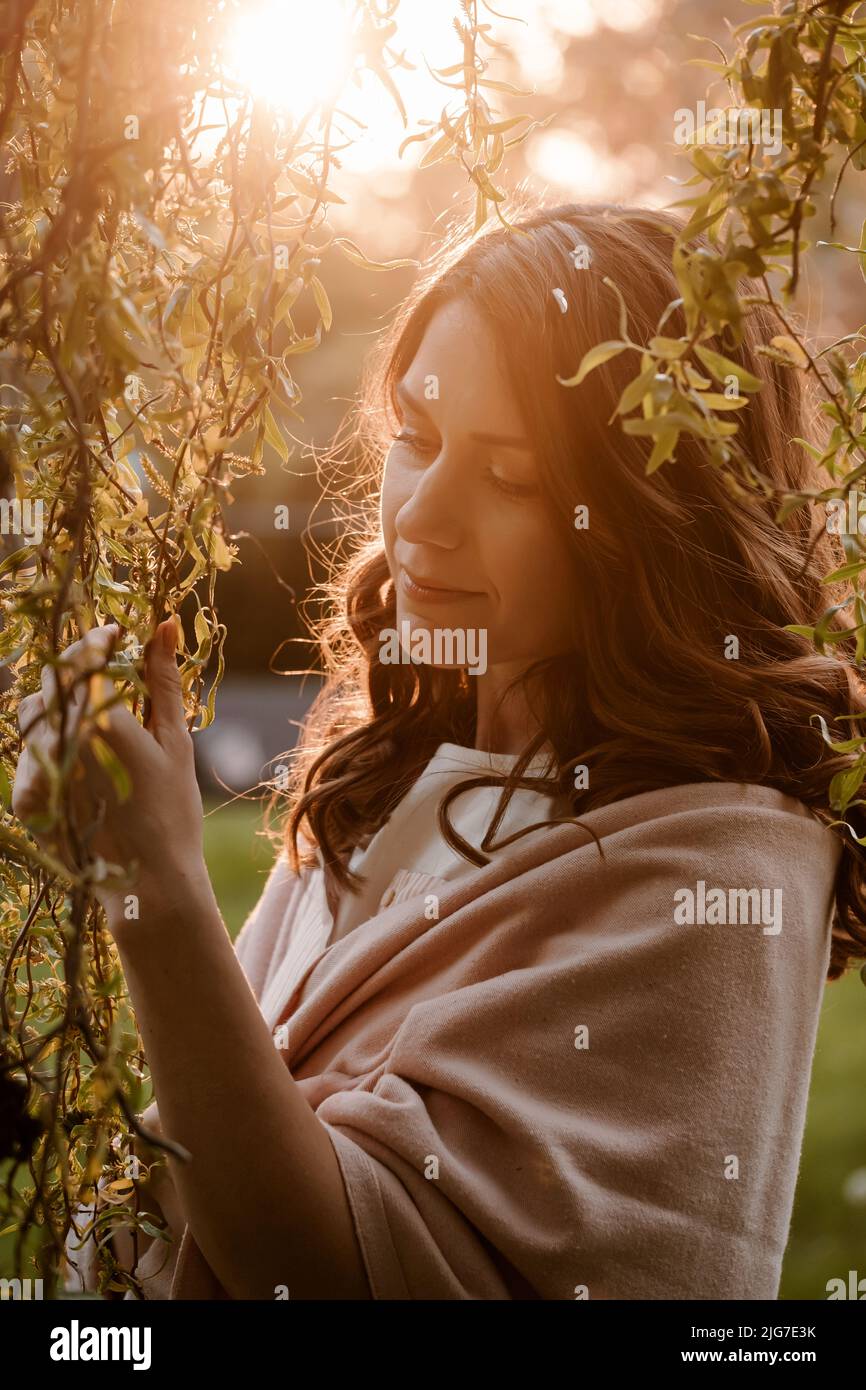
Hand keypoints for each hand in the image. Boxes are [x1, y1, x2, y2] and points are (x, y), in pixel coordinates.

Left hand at [13, 617, 210, 926]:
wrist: (147, 885)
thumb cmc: (172, 812)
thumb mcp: (174, 742)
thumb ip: (162, 681)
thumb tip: (163, 626)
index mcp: (101, 722)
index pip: (82, 657)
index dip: (96, 639)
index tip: (114, 636)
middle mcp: (62, 741)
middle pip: (52, 681)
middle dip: (77, 674)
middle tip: (107, 683)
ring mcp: (39, 771)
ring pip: (33, 715)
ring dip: (58, 708)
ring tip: (94, 726)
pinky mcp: (27, 798)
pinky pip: (30, 754)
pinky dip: (52, 748)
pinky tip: (85, 767)